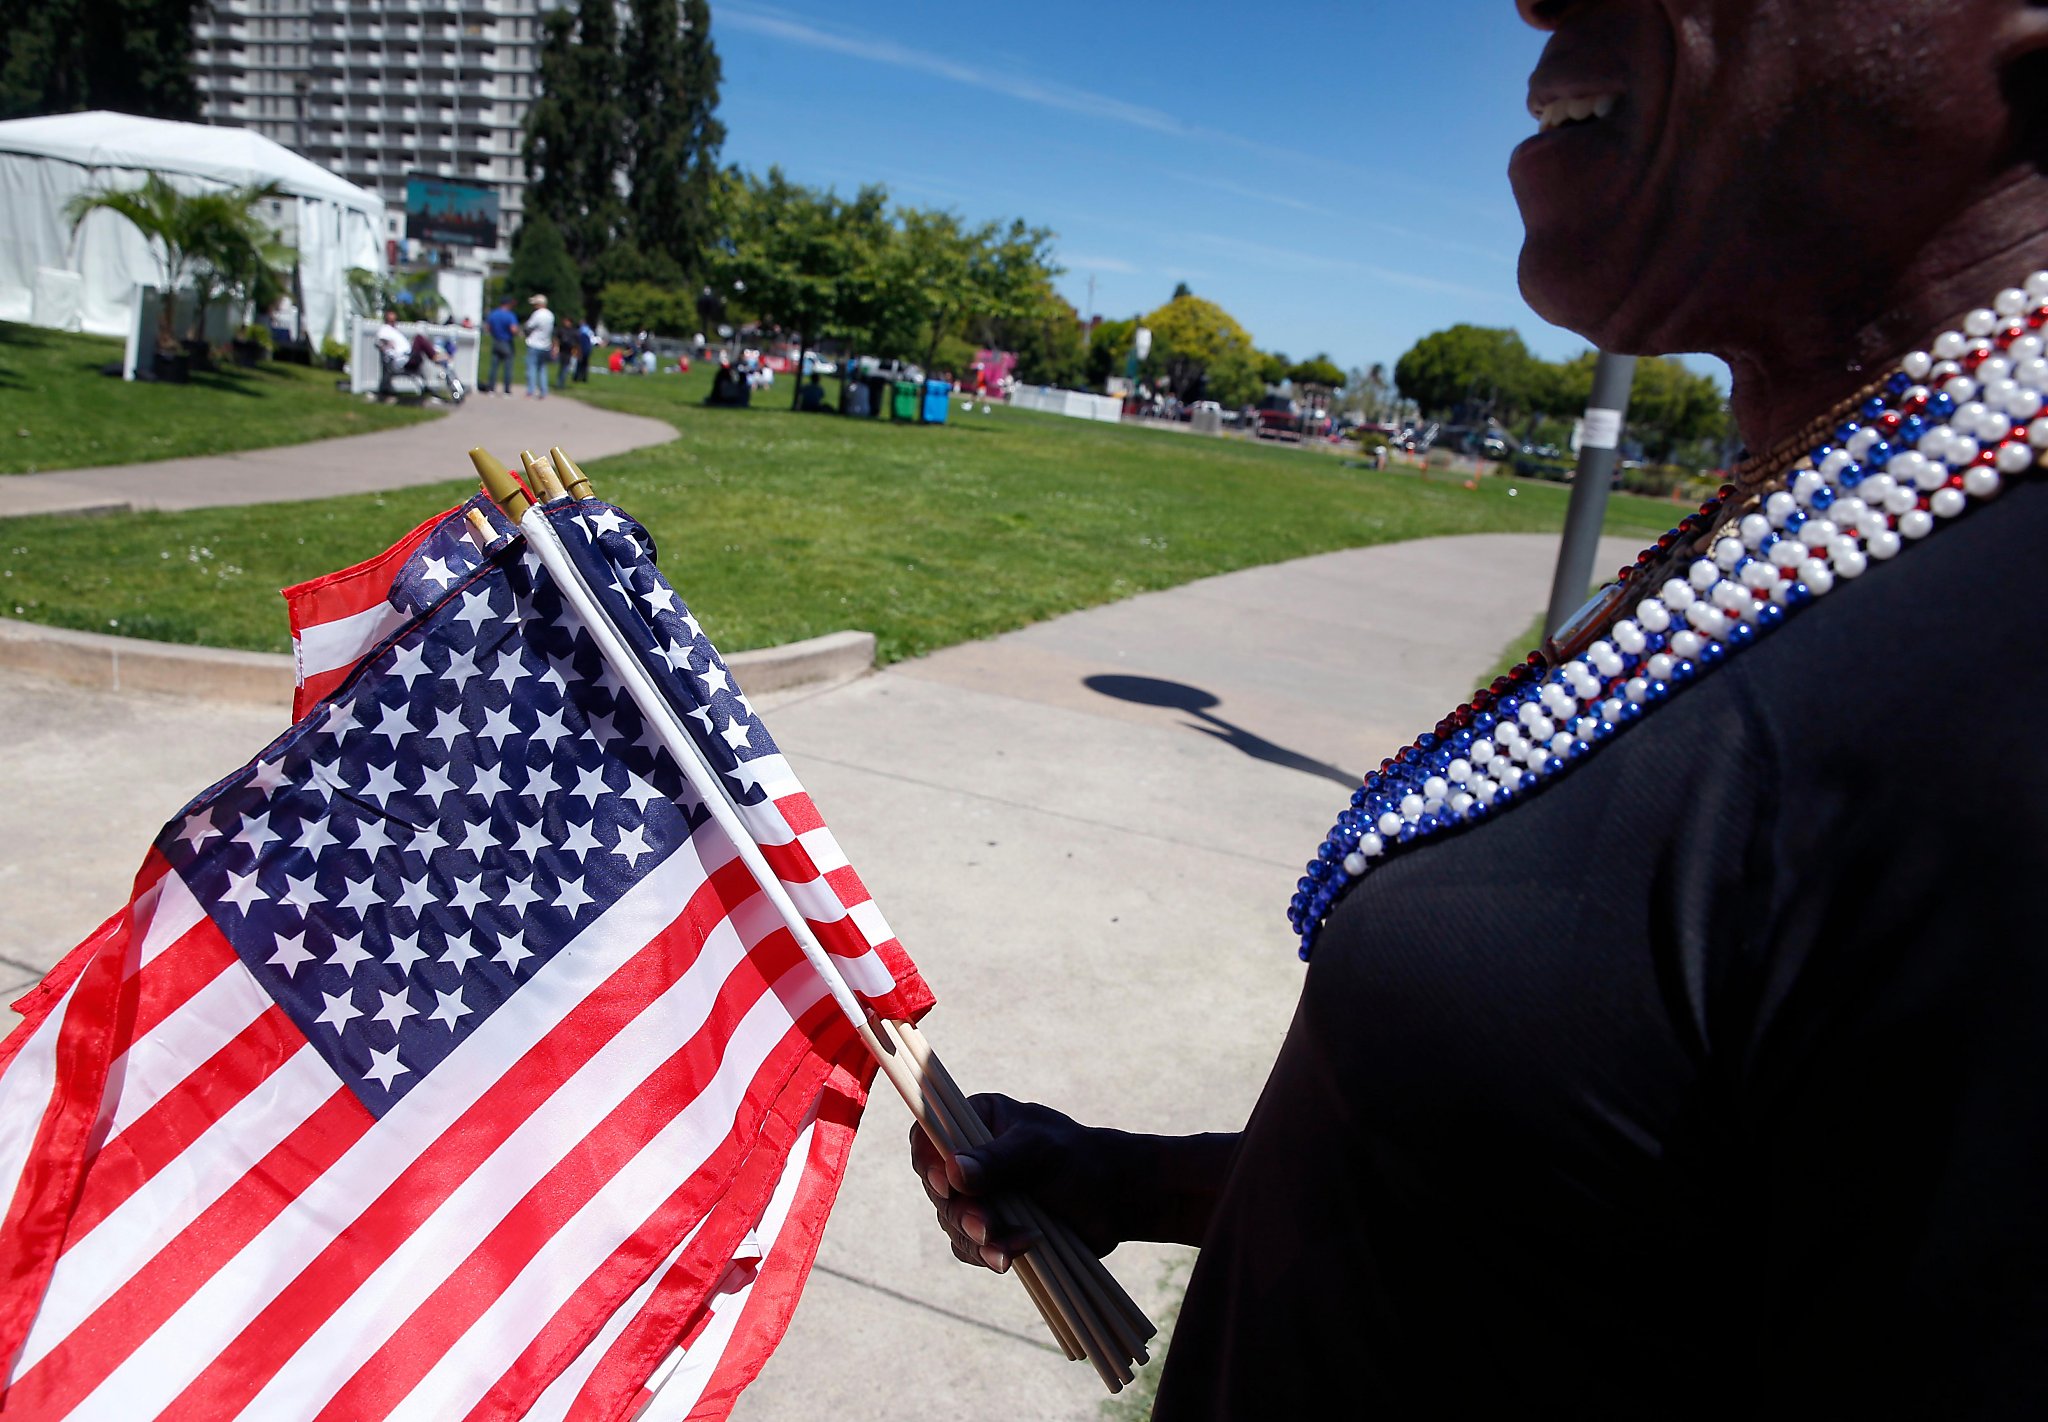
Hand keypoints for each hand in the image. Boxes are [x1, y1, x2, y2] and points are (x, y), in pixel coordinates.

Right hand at [908, 1095, 1125, 1274]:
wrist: (1111, 1198)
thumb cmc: (1077, 1158)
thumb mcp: (1039, 1150)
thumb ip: (997, 1160)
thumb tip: (953, 1172)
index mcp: (976, 1122)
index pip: (930, 1136)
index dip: (929, 1162)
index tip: (945, 1185)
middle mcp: (969, 1158)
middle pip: (937, 1188)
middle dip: (962, 1212)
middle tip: (988, 1226)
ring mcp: (978, 1196)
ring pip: (952, 1223)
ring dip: (978, 1239)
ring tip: (1013, 1246)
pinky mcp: (989, 1230)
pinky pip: (971, 1248)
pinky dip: (992, 1254)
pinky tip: (1023, 1250)